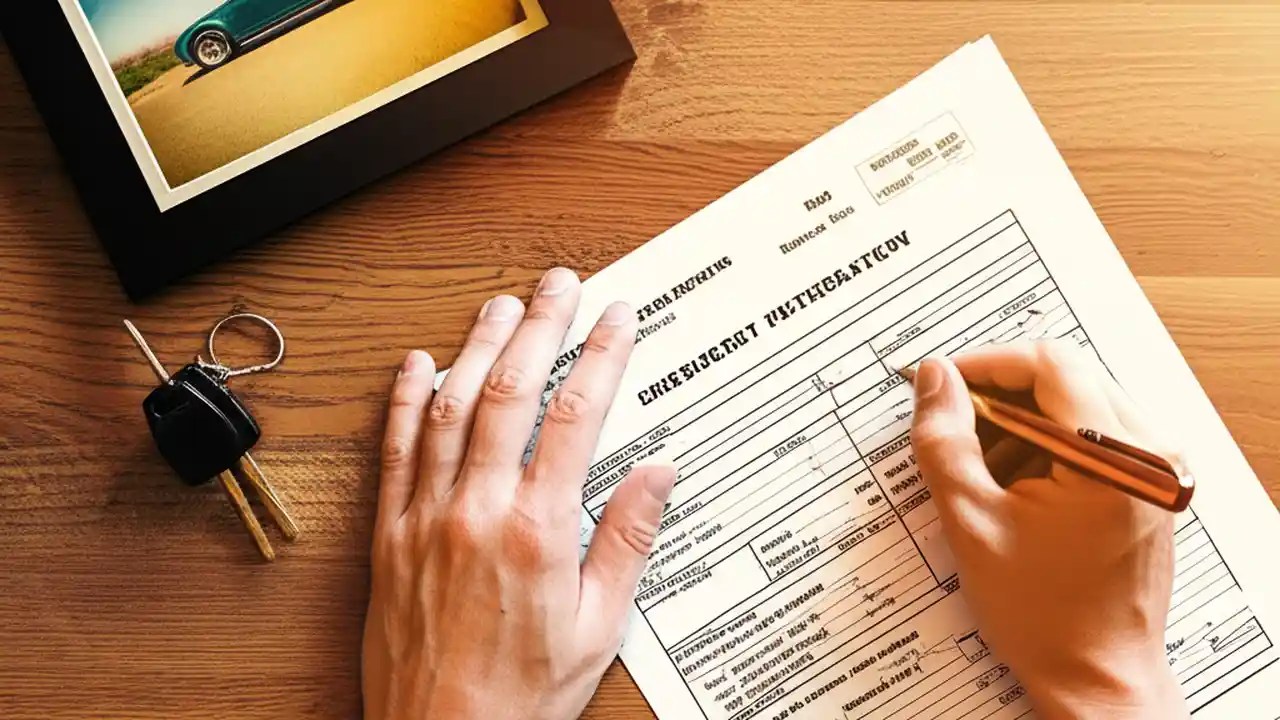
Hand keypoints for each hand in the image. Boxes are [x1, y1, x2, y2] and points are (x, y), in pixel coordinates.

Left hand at [362, 268, 675, 719]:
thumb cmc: (521, 695)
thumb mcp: (600, 627)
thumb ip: (626, 541)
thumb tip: (657, 475)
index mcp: (539, 530)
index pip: (575, 417)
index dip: (600, 356)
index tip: (616, 319)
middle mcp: (479, 510)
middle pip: (511, 392)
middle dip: (540, 327)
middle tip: (559, 286)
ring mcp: (428, 517)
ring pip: (451, 409)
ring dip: (476, 347)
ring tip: (501, 306)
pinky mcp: (390, 536)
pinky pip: (395, 452)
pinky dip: (404, 402)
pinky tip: (417, 365)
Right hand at [909, 341, 1187, 719]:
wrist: (1097, 680)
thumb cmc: (1044, 617)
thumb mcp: (972, 522)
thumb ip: (945, 441)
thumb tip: (934, 381)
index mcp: (1116, 458)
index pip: (1051, 364)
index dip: (986, 364)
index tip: (943, 384)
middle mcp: (1150, 454)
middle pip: (1067, 377)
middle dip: (1001, 396)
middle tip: (955, 426)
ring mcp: (1156, 469)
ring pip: (1077, 403)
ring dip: (1022, 422)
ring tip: (984, 471)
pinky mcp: (1148, 485)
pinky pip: (1094, 434)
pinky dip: (1046, 445)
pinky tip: (1015, 486)